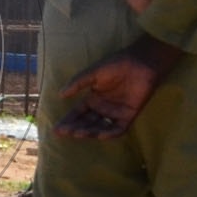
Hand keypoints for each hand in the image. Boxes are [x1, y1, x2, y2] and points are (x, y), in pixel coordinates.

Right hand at [53, 40, 179, 139]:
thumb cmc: (116, 65)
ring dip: (89, 131)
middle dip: (75, 128)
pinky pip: (119, 128)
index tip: (56, 129)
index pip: (77, 113)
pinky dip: (110, 132)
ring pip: (100, 127)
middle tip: (65, 132)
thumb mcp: (93, 73)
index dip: (68, 121)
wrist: (140, 63)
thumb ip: (78, 83)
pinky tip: (100, 134)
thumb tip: (60, 94)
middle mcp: (103, 108)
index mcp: (93, 99)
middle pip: (87, 122)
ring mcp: (115, 112)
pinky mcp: (129, 115)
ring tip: (79, 132)